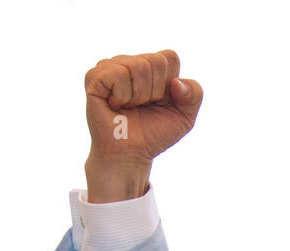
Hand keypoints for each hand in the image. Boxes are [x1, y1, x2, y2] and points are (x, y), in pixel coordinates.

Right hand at [84, 49, 202, 193]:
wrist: (130, 155)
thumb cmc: (154, 134)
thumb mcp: (185, 117)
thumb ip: (195, 95)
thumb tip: (177, 82)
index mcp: (150, 66)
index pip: (169, 57)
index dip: (170, 85)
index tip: (160, 102)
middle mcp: (130, 62)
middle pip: (155, 61)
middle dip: (155, 92)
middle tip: (142, 107)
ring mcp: (110, 67)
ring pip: (138, 66)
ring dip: (138, 96)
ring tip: (128, 107)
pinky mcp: (95, 77)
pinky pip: (118, 74)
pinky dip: (122, 96)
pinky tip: (115, 105)